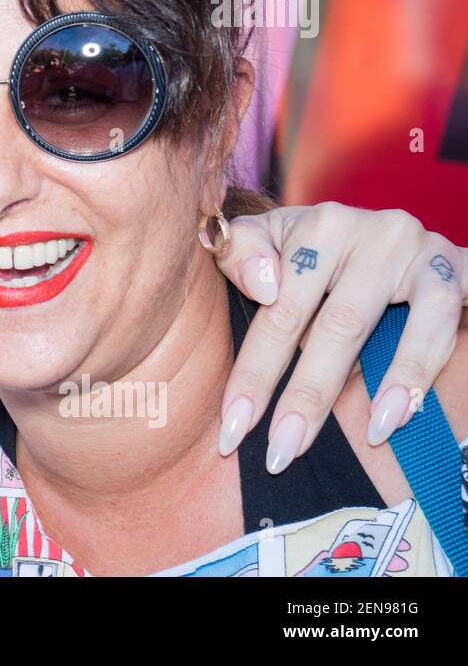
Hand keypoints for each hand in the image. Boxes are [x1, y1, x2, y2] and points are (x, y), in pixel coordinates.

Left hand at [212, 202, 465, 472]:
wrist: (395, 237)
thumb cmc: (319, 249)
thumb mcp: (274, 239)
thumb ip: (241, 252)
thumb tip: (261, 286)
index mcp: (317, 226)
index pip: (278, 310)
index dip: (254, 372)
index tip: (233, 429)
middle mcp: (369, 232)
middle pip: (330, 324)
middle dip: (304, 396)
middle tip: (282, 453)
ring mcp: (417, 250)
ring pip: (390, 325)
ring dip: (375, 387)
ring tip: (362, 438)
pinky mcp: (455, 269)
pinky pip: (439, 322)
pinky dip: (417, 371)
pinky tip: (398, 413)